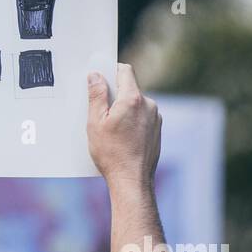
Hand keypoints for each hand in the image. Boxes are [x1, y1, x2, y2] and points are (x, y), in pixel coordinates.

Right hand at [86, 63, 160, 191]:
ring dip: (123, 109)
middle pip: (129, 88)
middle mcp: (148, 105)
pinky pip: (142, 116)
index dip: (111, 71)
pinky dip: (131, 120)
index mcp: (133, 99)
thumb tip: (95, 75)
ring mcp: (155, 118)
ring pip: (135, 103)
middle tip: (99, 110)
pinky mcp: (156, 130)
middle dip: (114, 94)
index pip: (125, 70)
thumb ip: (96, 95)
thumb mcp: (95, 122)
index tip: (100, 78)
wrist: (132, 180)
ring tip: (110, 128)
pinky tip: (120, 136)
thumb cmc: (111, 153)